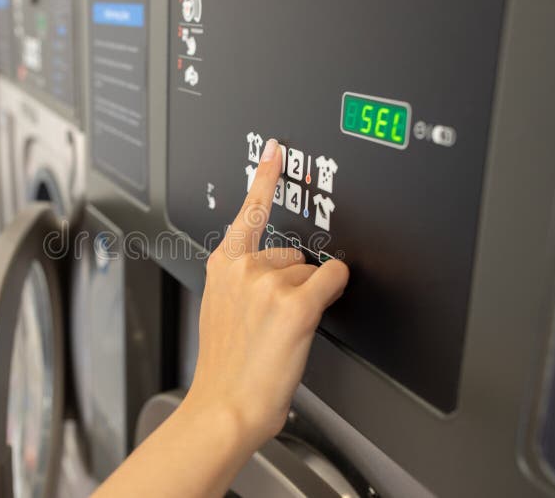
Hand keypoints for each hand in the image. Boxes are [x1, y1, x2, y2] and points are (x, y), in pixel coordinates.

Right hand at [185, 138, 348, 449]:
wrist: (226, 405)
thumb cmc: (226, 366)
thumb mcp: (220, 312)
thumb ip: (240, 282)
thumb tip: (274, 273)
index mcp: (222, 266)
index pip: (249, 211)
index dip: (266, 176)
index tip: (277, 150)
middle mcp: (242, 267)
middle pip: (293, 253)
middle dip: (294, 280)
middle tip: (275, 319)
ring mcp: (267, 283)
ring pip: (312, 271)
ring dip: (308, 296)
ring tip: (282, 331)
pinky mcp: (295, 304)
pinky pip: (332, 278)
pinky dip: (334, 289)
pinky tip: (316, 311)